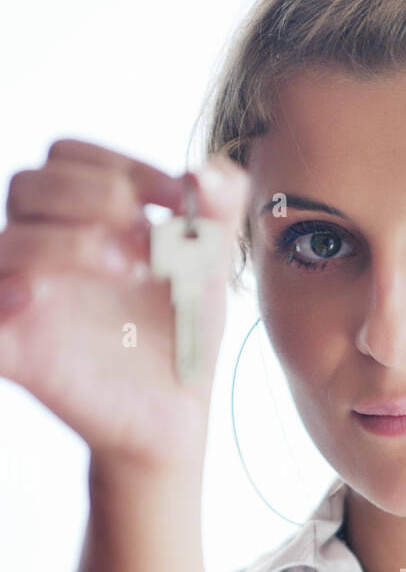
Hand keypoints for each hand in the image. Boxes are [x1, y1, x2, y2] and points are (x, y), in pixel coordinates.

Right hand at [0, 138, 249, 474]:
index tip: (182, 198)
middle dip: (94, 196)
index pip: (69, 158)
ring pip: (9, 241)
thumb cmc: (181, 334)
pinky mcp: (16, 350)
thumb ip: (218, 213)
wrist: (176, 413)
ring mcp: (26, 298)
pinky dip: (4, 293)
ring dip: (68, 243)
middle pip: (29, 186)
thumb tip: (210, 171)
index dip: (123, 165)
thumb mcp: (209, 268)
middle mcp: (44, 249)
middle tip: (152, 242)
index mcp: (80, 218)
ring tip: (129, 270)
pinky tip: (38, 297)